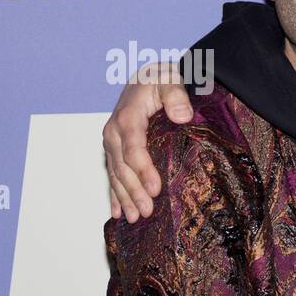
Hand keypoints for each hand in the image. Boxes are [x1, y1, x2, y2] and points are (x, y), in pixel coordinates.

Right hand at [102, 62, 193, 221]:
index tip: (155, 190)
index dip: (143, 171)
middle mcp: (115, 131)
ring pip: (116, 174)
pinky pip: (113, 173)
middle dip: (133, 191)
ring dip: (123, 197)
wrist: (151, 76)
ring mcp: (114, 141)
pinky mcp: (117, 148)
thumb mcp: (171, 79)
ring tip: (134, 218)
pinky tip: (118, 212)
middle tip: (146, 212)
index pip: (134, 149)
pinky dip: (115, 194)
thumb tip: (182, 115)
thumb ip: (177, 95)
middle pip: (122, 167)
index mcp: (128, 117)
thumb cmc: (163, 79)